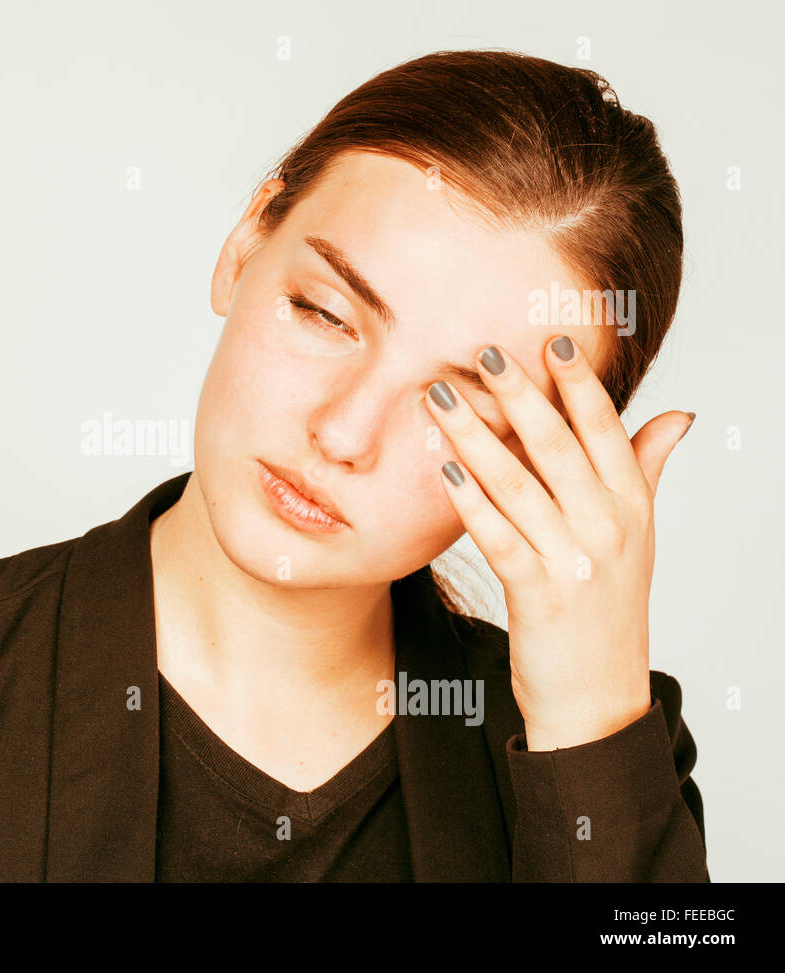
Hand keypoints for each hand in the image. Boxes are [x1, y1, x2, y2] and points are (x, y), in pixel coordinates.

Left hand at [424, 334, 693, 750]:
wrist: (598, 696)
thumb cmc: (607, 608)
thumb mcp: (637, 536)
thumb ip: (645, 470)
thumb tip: (677, 415)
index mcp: (632, 507)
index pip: (606, 432)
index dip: (580, 385)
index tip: (553, 340)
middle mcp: (608, 527)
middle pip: (558, 447)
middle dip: (520, 395)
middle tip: (483, 351)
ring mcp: (574, 560)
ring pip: (519, 484)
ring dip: (477, 436)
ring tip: (441, 397)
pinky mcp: (537, 593)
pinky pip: (497, 536)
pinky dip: (470, 499)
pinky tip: (443, 468)